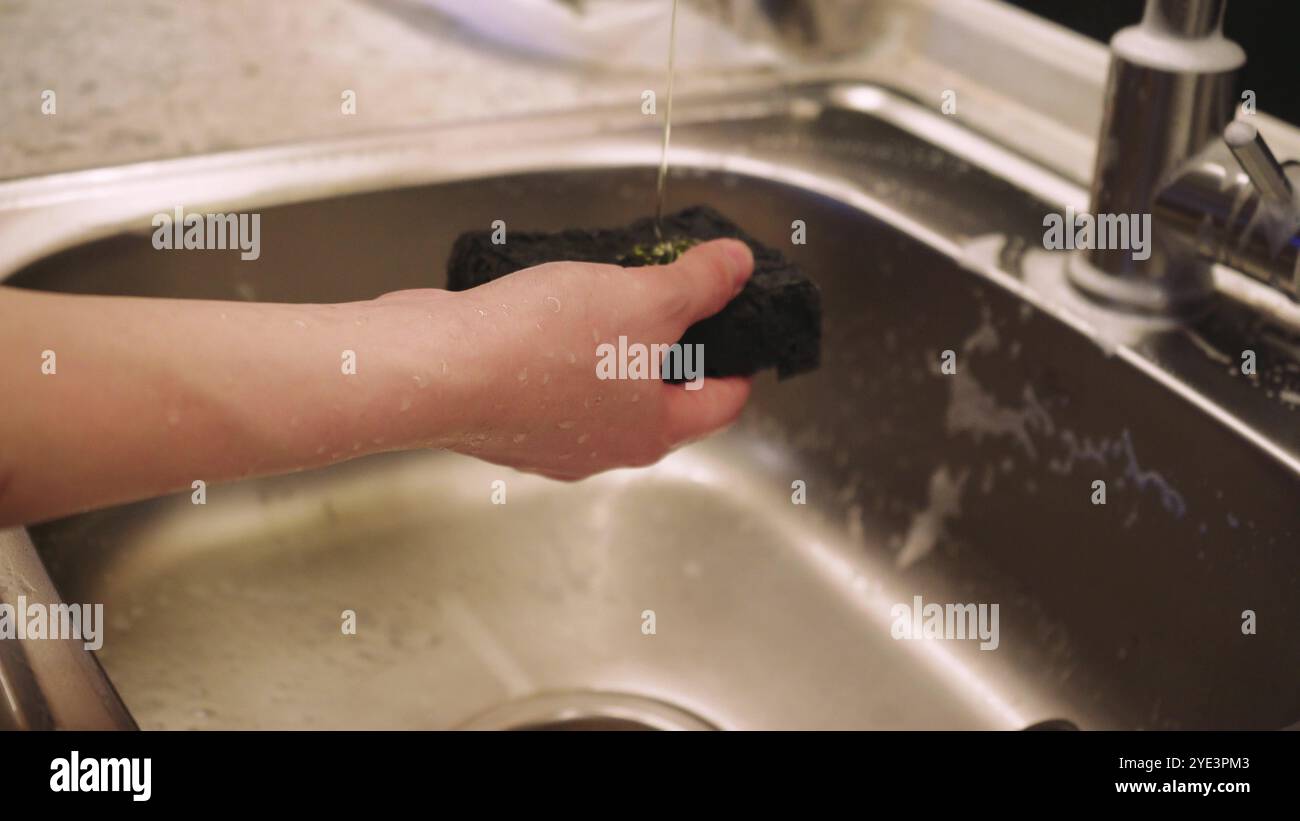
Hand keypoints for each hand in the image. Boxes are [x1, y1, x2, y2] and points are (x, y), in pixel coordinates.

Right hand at [380, 238, 755, 479]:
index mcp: (653, 434)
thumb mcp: (643, 297)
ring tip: (607, 295)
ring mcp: (549, 442)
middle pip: (662, 398)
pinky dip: (560, 353)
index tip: (734, 322)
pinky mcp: (505, 421)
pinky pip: (551, 386)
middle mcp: (603, 450)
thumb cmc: (544, 345)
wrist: (434, 368)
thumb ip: (699, 283)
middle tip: (669, 294)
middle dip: (671, 345)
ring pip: (604, 391)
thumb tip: (738, 265)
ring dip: (613, 347)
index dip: (738, 359)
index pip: (723, 404)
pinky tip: (548, 314)